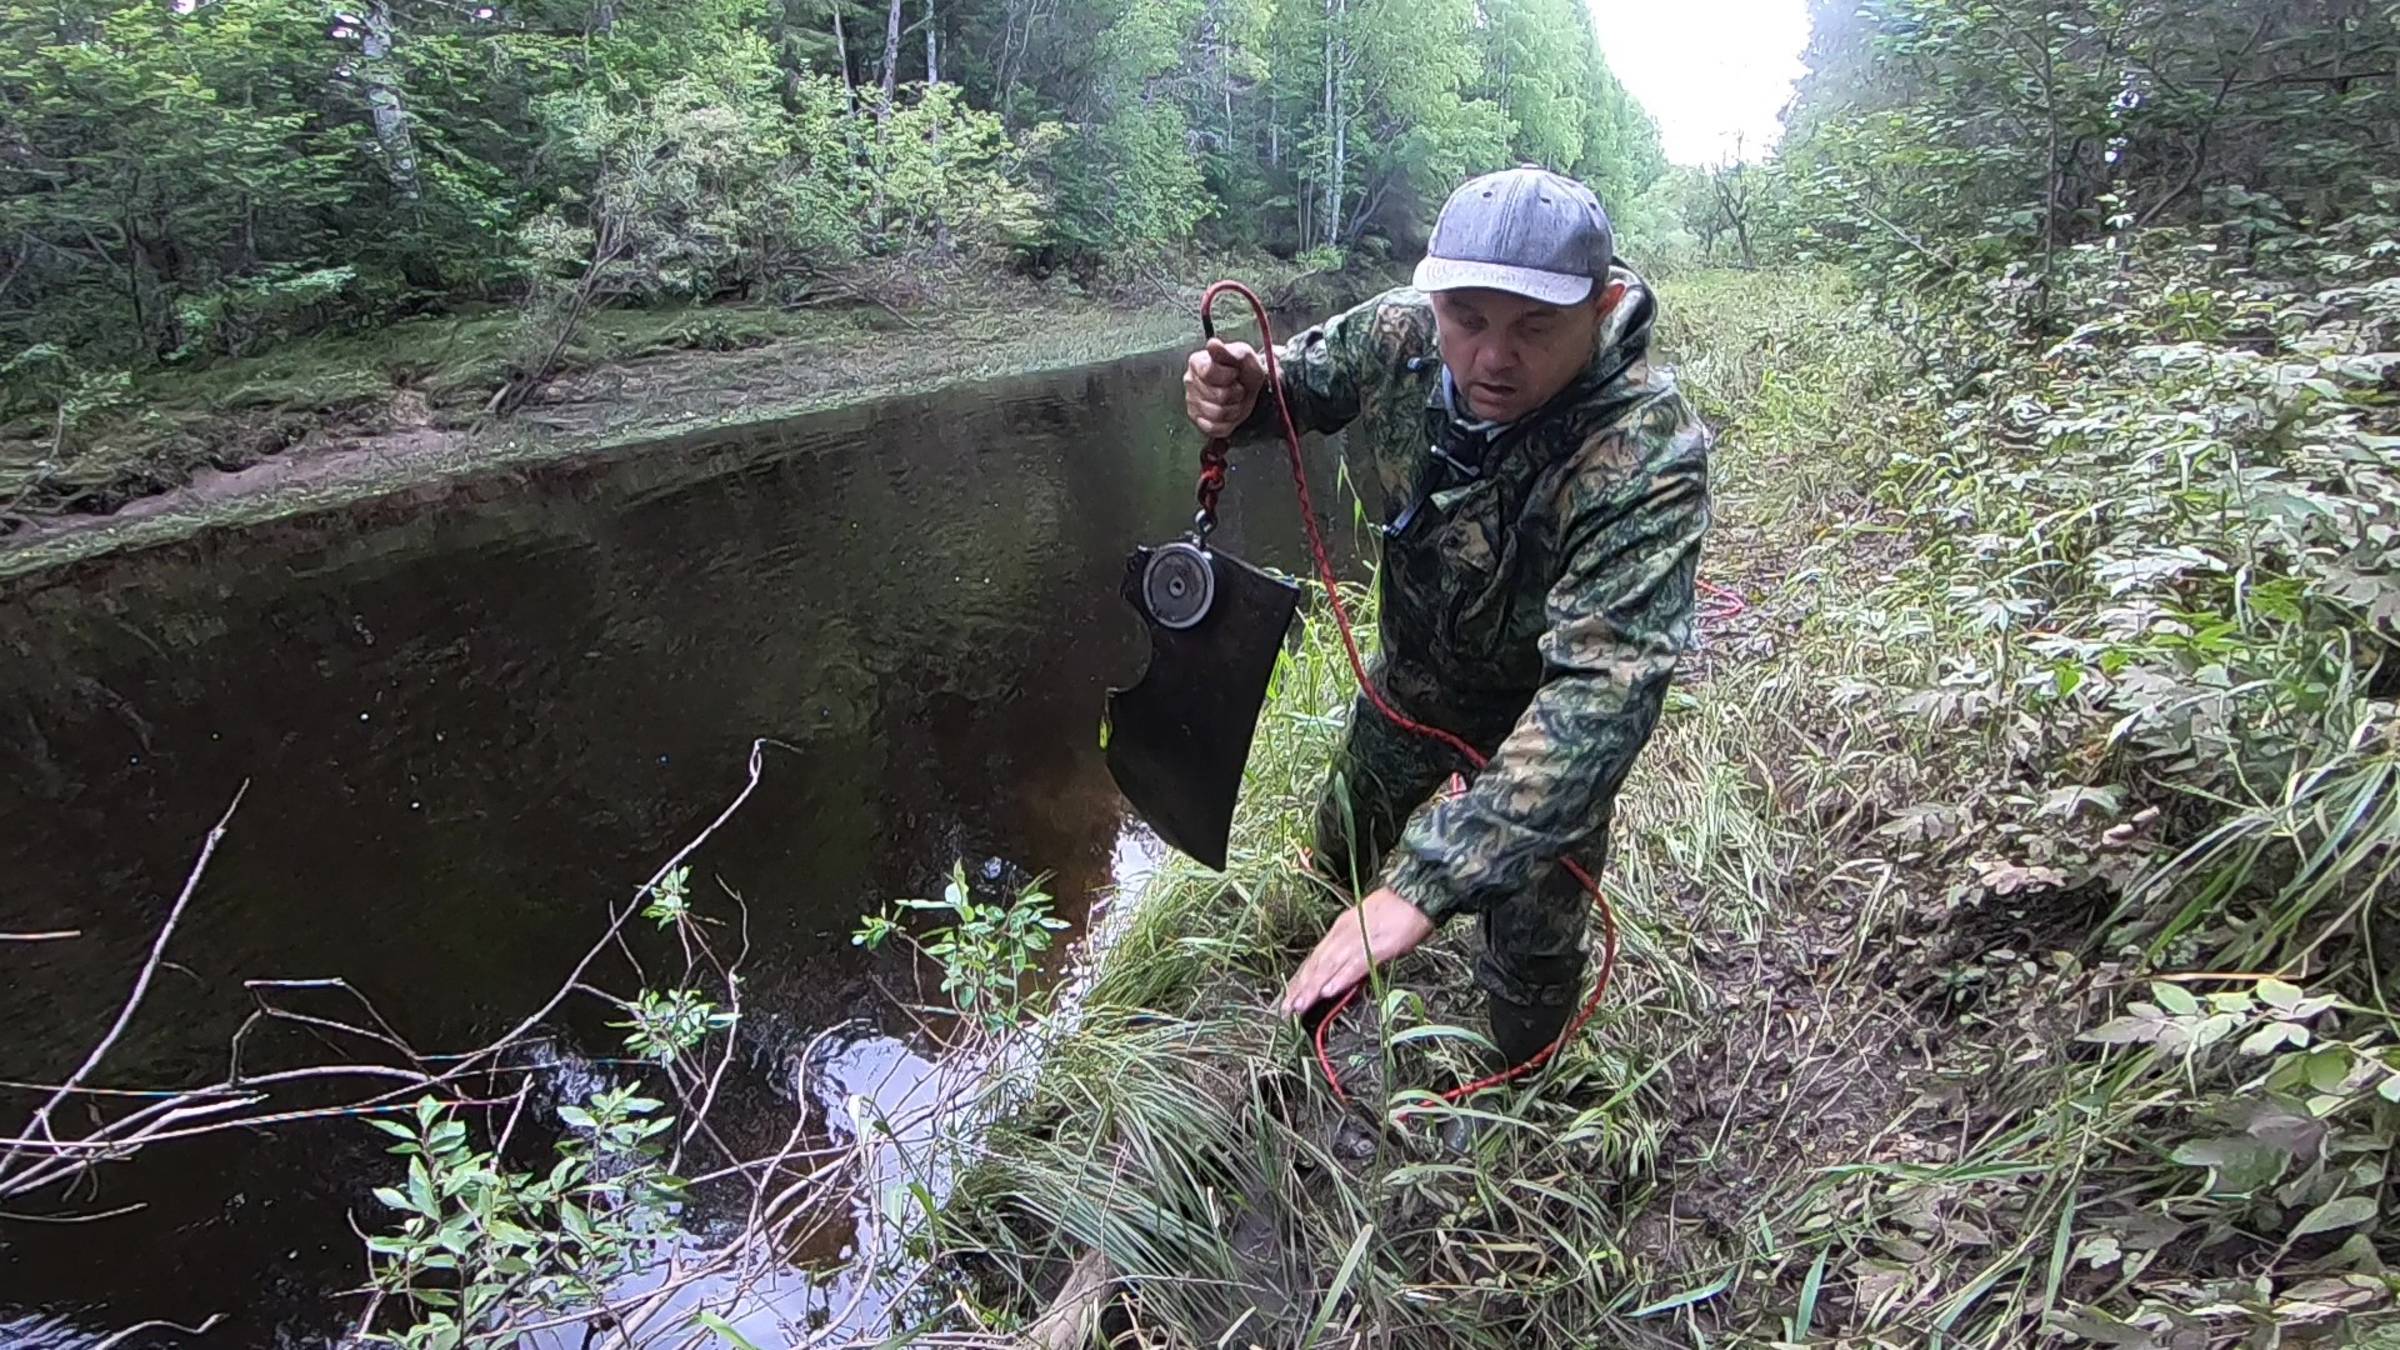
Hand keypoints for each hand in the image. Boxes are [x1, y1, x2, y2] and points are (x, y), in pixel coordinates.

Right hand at [1184, 337, 1267, 438]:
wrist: (1249, 386)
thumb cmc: (1244, 370)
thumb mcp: (1242, 355)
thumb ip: (1227, 351)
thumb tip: (1212, 344)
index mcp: (1197, 362)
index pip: (1209, 373)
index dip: (1228, 375)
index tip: (1234, 372)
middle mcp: (1190, 381)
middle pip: (1217, 396)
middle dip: (1235, 393)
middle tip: (1237, 387)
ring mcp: (1192, 402)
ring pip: (1217, 414)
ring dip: (1234, 409)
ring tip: (1235, 400)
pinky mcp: (1198, 420)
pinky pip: (1214, 428)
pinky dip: (1228, 423)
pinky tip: (1230, 412)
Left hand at [1280, 887, 1435, 1016]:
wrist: (1417, 893)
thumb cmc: (1397, 909)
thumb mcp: (1367, 927)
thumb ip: (1354, 949)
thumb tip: (1344, 973)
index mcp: (1342, 927)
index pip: (1316, 957)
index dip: (1302, 978)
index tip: (1290, 995)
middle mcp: (1344, 932)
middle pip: (1317, 963)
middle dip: (1301, 987)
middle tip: (1286, 1008)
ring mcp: (1359, 939)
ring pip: (1330, 966)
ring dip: (1313, 987)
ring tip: (1299, 1004)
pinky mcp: (1378, 946)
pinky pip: (1355, 965)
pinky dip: (1341, 978)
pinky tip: (1329, 991)